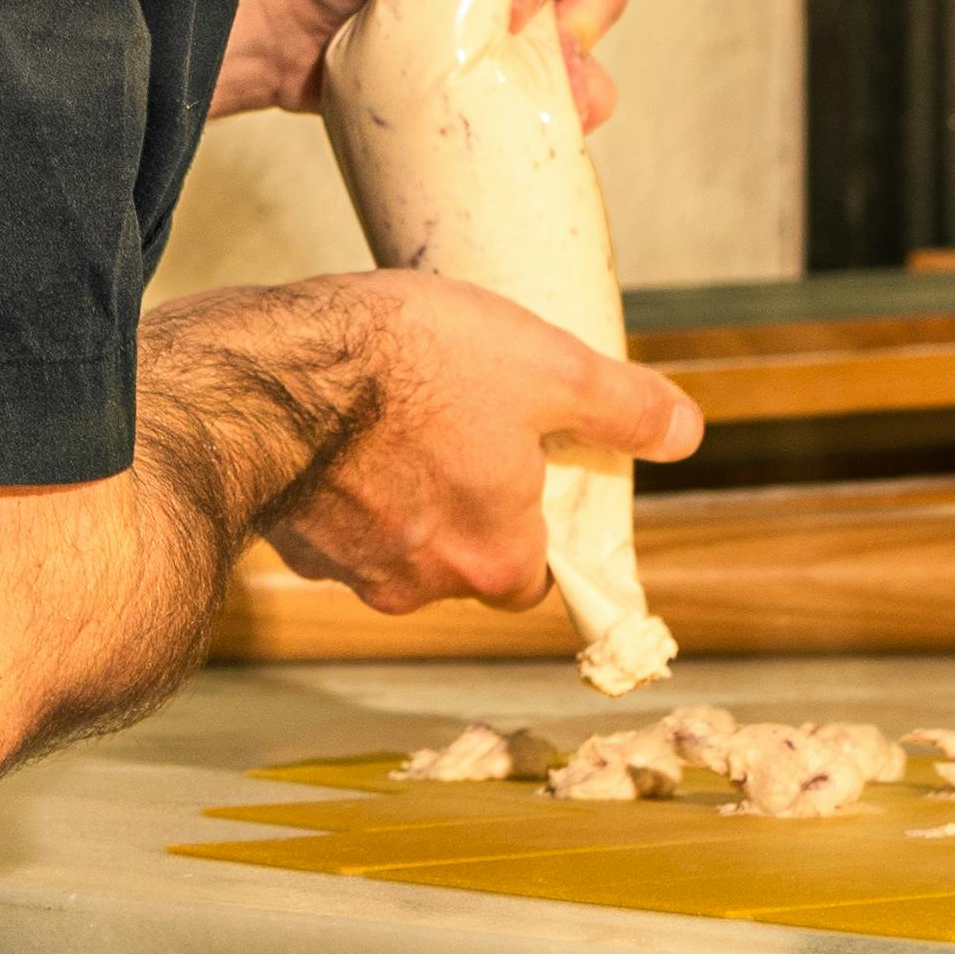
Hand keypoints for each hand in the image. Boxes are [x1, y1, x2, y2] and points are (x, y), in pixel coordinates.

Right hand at [217, 272, 707, 616]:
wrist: (270, 372)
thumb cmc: (409, 369)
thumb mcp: (549, 368)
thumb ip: (622, 408)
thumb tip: (684, 431)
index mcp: (493, 561)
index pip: (535, 577)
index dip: (538, 522)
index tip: (531, 468)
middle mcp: (418, 584)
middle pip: (463, 559)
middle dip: (467, 502)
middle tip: (464, 422)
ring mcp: (345, 567)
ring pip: (395, 538)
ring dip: (402, 488)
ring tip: (400, 409)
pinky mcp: (286, 537)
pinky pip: (332, 518)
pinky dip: (341, 480)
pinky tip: (343, 421)